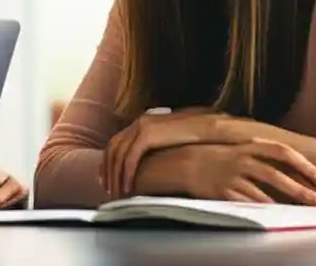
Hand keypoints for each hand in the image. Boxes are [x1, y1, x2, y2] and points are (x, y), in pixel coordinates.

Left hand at [103, 109, 237, 196]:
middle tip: (107, 189)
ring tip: (117, 193)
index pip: (117, 142)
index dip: (109, 161)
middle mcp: (138, 123)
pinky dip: (126, 174)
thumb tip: (151, 161)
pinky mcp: (147, 135)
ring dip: (115, 176)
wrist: (209, 124)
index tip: (106, 178)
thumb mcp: (172, 139)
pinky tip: (128, 188)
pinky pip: (130, 158)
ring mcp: (141, 127)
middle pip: (112, 149)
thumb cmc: (196, 134)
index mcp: (143, 122)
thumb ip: (159, 145)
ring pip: (118, 155)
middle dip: (107, 171)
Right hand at [180, 140, 315, 204]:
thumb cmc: (212, 154)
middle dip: (301, 190)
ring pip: (264, 193)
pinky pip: (248, 203)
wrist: (181, 163)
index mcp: (246, 146)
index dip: (304, 165)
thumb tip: (283, 154)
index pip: (281, 152)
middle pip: (276, 175)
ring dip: (286, 203)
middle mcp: (240, 160)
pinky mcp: (222, 192)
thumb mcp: (234, 144)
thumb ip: (257, 148)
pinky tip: (276, 213)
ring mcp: (231, 177)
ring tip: (304, 210)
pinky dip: (264, 209)